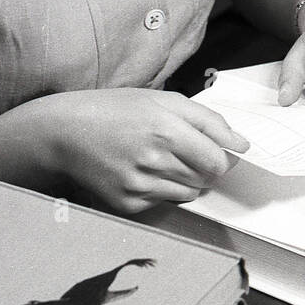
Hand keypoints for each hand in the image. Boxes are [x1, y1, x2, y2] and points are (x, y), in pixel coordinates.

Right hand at [49, 88, 249, 215]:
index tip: (216, 152)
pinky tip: (140, 171)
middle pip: (205, 179)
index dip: (222, 158)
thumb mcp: (163, 100)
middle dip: (202, 167)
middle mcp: (153, 160)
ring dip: (184, 180)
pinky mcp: (127, 204)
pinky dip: (160, 190)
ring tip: (159, 159)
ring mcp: (139, 186)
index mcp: (166, 129)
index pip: (218, 162)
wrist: (63, 132)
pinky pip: (163, 203)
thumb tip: (242, 144)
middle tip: (180, 150)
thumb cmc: (115, 111)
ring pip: (187, 194)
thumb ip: (209, 121)